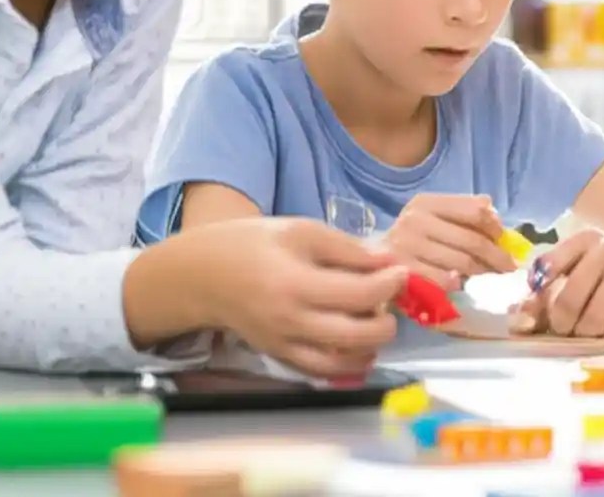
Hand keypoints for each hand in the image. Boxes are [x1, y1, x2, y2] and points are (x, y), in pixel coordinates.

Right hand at [201, 218, 408, 377]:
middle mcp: (290, 322)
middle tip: (391, 301)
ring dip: (370, 346)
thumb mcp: (301, 231)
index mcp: (295, 284)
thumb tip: (388, 262)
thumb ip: (347, 248)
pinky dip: (348, 364)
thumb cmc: (253, 245)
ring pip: (343, 364)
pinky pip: (322, 373)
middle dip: (387, 321)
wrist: (202, 276)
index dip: (389, 284)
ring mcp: (284, 345)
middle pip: (357, 336)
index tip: (400, 271)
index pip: (359, 294)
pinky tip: (359, 345)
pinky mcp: (280, 358)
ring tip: (374, 320)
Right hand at [383, 194, 512, 290]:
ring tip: (491, 278)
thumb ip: (462, 210)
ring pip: (461, 263)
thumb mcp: (432, 217)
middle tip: (508, 268)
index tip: (503, 240)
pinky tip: (463, 285)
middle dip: (496, 257)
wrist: (366, 263)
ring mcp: (406, 246)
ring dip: (482, 273)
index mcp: (426, 202)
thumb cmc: (410, 240)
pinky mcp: (402, 272)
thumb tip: (493, 211)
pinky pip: (443, 281)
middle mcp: (415, 220)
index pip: (473, 211)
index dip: (494, 227)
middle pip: (471, 240)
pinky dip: (458, 284)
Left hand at [509, 230, 603, 337]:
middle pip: (568, 299)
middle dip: (560, 322)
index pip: (547, 267)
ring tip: (585, 329)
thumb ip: (540, 293)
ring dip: (584, 332)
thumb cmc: (599, 278)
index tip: (544, 305)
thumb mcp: (570, 275)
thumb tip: (517, 316)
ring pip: (593, 318)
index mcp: (584, 238)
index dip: (539, 295)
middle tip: (562, 328)